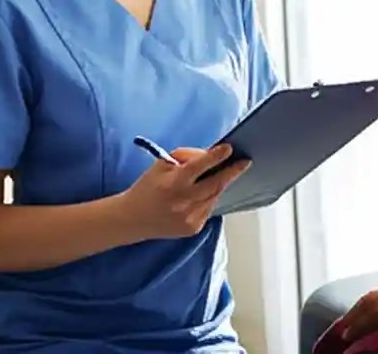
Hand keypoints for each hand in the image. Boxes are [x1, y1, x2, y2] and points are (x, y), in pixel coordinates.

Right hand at [116, 144, 250, 239]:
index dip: (215, 157)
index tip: (229, 148)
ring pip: (214, 196)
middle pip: (215, 184)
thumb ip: (185, 157)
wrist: (132, 219)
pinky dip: (209, 199)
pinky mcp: (193, 228)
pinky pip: (208, 208)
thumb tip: (211, 154)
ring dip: (219, 185)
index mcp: (173, 183)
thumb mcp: (161, 165)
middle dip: (232, 172)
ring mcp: (189, 217)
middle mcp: (182, 201)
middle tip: (245, 162)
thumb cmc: (148, 187)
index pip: (198, 166)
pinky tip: (201, 195)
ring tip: (221, 175)